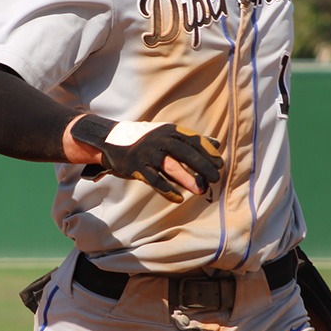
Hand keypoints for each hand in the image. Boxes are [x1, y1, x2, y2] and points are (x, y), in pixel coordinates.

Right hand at [71, 118, 223, 202]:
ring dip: (187, 179)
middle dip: (202, 166)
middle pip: (185, 153)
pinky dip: (167, 190)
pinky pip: (154, 180)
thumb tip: (217, 144)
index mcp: (169, 131)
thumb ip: (190, 140)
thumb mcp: (167, 134)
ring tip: (201, 190)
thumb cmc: (146, 140)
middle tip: (215, 178)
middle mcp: (160, 140)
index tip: (220, 163)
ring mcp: (148, 153)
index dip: (207, 152)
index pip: (193, 140)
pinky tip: (178, 199)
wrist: (111, 140)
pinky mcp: (137, 166)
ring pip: (171, 167)